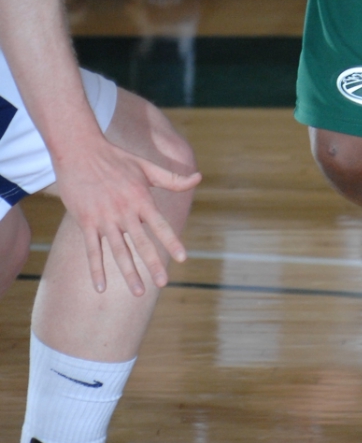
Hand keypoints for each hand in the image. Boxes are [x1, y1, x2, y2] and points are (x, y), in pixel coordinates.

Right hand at [53, 135, 200, 296]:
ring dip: (129, 273)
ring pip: (119, 251)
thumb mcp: (146, 167)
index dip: (171, 241)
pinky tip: (101, 287)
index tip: (182, 258)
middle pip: (141, 242)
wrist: (81, 151)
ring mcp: (104, 218)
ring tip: (139, 292)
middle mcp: (124, 211)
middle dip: (153, 264)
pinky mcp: (86, 222)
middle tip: (163, 283)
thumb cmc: (116, 158)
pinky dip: (96, 269)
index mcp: (141, 198)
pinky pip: (92, 250)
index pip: (160, 224)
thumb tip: (199, 178)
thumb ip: (172, 178)